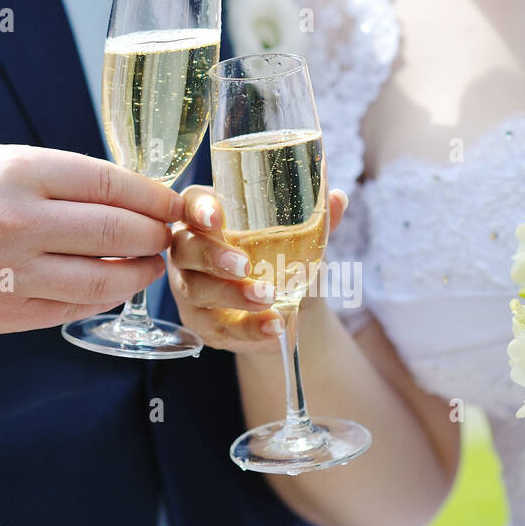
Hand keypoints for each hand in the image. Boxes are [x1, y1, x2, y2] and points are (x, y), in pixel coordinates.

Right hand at [0, 144, 182, 332]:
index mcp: (22, 173)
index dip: (155, 199)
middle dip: (154, 236)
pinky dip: (106, 296)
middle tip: (166, 235)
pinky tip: (115, 283)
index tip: (174, 205)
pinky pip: (76, 307)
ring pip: (104, 279)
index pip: (112, 185)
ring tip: (149, 263)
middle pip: (116, 233)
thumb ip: (74, 180)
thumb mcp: (12, 163)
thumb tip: (144, 200)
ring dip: (140, 273)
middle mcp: (17, 223)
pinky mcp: (5, 312)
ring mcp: (10, 273)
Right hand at [167, 185, 348, 352]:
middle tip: (244, 264)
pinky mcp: (203, 324)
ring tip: (268, 297)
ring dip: (233, 295)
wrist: (283, 308)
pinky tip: (274, 325)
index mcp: (206, 219)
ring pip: (198, 290)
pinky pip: (219, 326)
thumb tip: (339, 198)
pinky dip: (249, 327)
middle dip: (213, 256)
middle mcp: (189, 251)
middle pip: (185, 249)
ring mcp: (191, 289)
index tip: (216, 216)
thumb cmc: (277, 258)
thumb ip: (314, 218)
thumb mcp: (296, 237)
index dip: (198, 208)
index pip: (188, 205)